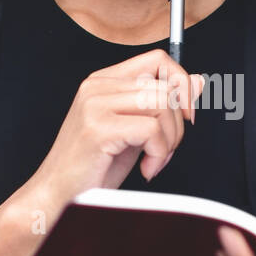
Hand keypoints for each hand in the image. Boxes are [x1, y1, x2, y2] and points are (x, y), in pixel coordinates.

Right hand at [32, 49, 205, 204]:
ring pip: (162, 105)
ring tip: (153, 159)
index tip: (185, 115)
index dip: (181, 84)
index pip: (157, 60)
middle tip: (163, 151)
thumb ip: (161, 106)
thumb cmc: (92, 168)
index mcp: (104, 82)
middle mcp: (97, 87)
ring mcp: (95, 105)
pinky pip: (151, 130)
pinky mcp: (98, 128)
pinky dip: (158, 154)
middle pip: (166, 87)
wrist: (58, 196)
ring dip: (169, 141)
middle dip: (177, 126)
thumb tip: (197, 83)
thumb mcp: (135, 132)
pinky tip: (146, 168)